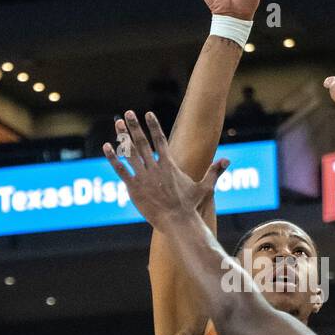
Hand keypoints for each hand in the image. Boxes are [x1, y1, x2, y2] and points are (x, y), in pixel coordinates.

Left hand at [104, 111, 226, 231]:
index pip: (160, 140)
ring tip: (117, 124)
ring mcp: (143, 177)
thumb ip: (214, 172)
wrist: (177, 222)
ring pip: (130, 153)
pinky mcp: (134, 187)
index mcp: (169, 165)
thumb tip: (227, 160)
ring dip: (123, 137)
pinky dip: (113, 158)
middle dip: (134, 126)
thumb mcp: (204, 187)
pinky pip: (121, 170)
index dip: (153, 126)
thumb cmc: (190, 206)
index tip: (147, 114)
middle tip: (127, 113)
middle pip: (142, 142)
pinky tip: (106, 147)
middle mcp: (155, 168)